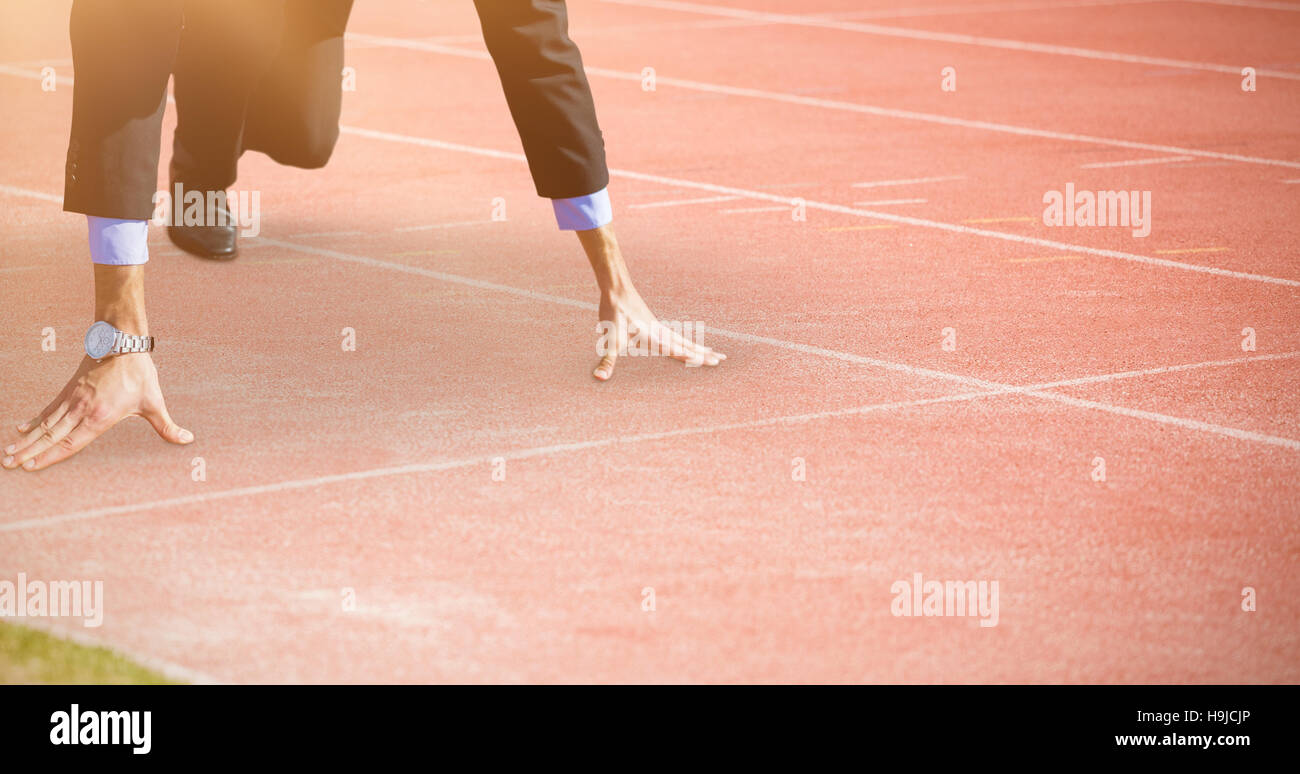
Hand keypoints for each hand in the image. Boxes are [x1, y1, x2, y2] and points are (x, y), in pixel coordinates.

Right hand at [3, 354, 192, 471]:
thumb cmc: (139, 372)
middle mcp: (81, 409)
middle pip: (50, 435)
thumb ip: (167, 426)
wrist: (122, 340)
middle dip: (30, 451)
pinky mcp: (70, 389)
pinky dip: (34, 420)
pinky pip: (48, 409)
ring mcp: (72, 399)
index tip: (32, 466)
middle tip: (8, 464)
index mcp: (100, 416)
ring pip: (45, 423)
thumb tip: (187, 440)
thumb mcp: (155, 401)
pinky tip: (21, 429)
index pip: (71, 442)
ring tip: (8, 453)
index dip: (51, 455)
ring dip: (26, 439)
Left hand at [575, 223, 724, 380]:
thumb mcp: (610, 339)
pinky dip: (686, 342)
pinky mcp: (654, 324)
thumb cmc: (613, 313)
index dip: (696, 359)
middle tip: (723, 360)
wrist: (616, 288)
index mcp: (655, 339)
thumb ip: (607, 360)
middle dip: (705, 354)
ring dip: (699, 348)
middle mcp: (661, 333)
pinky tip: (687, 344)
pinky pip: (676, 336)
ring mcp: (659, 328)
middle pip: (688, 346)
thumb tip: (599, 378)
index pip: (680, 352)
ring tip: (714, 352)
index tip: (713, 362)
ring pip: (684, 340)